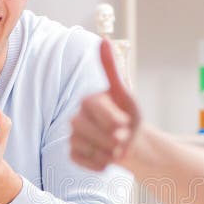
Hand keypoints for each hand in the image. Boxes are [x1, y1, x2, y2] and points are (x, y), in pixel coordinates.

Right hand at [70, 38, 140, 170]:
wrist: (131, 143)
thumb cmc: (128, 116)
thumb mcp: (124, 93)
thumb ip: (111, 70)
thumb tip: (103, 40)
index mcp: (88, 101)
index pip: (99, 110)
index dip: (117, 120)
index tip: (127, 123)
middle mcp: (76, 117)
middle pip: (94, 131)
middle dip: (115, 139)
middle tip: (123, 139)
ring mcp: (73, 137)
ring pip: (89, 148)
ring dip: (110, 152)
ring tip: (117, 149)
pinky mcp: (74, 154)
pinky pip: (85, 162)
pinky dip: (101, 164)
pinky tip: (108, 158)